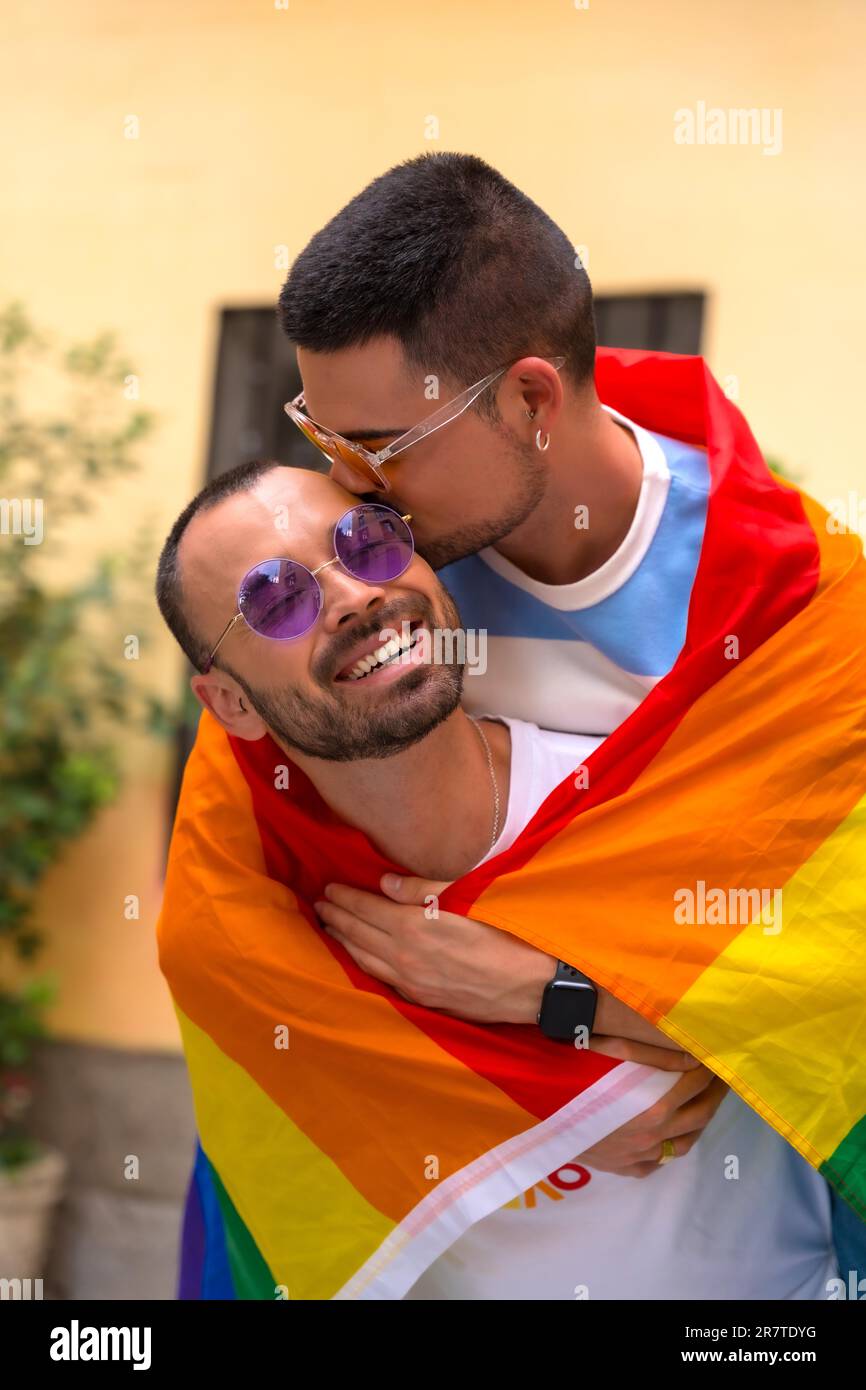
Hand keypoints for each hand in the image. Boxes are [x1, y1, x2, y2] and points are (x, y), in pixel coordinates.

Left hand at [314, 873, 555, 1023]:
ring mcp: (412, 983)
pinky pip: (382, 980)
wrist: (533, 985)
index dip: (344, 897)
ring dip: (344, 942)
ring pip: (365, 960)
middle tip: (320, 905)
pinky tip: (360, 958)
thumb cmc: (508, 933)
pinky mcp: (424, 1000)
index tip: (328, 888)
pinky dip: (363, 964)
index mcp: (414, 927)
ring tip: (330, 928)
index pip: (366, 908)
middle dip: (336, 917)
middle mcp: (405, 957)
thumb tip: (384, 883)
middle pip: (359, 934)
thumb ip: (424, 889)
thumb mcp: (470, 897)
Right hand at [575, 1062, 729, 1177]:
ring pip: (684, 1143)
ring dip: (699, 1122)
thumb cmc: (571, 1079)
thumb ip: (650, 1053)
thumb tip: (687, 1052)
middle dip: (714, 1093)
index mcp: (654, 1106)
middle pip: (700, 1114)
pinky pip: (656, 1164)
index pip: (695, 1084)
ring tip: (703, 1105)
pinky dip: (667, 1151)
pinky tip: (668, 1138)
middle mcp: (653, 1134)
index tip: (715, 1057)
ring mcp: (640, 1155)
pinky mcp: (624, 1167)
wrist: (535, 1117)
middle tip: (721, 1078)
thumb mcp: (610, 1055)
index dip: (708, 1068)